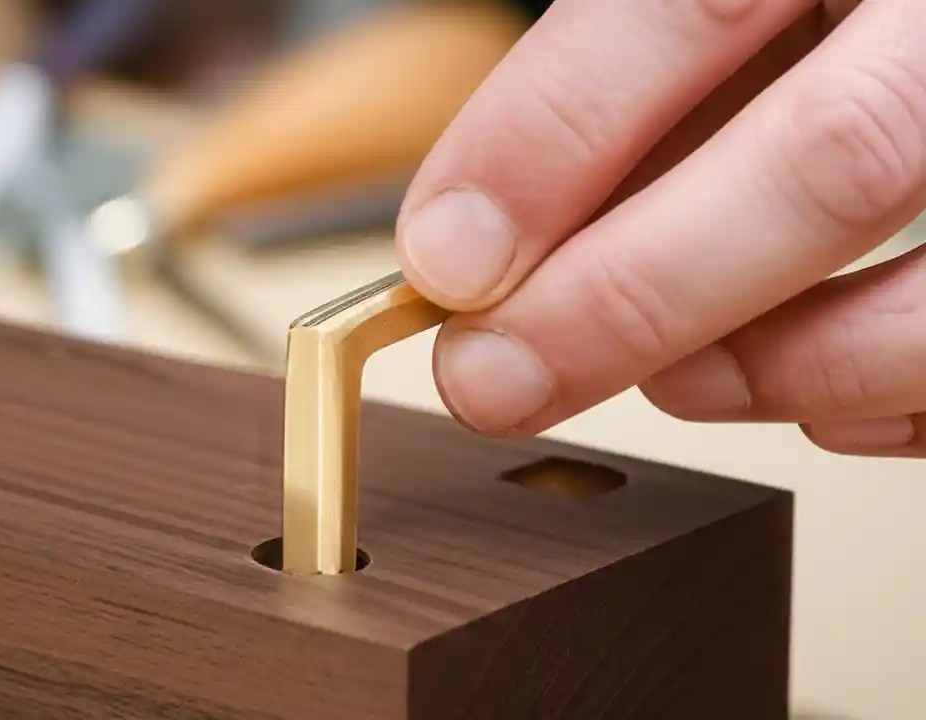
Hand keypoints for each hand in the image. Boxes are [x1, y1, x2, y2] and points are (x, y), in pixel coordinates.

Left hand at [396, 0, 925, 457]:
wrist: (920, 16)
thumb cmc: (819, 9)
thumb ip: (616, 84)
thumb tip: (480, 238)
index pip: (692, 2)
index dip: (553, 139)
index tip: (448, 260)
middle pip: (834, 156)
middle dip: (633, 296)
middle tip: (497, 378)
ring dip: (769, 366)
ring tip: (670, 380)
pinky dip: (879, 399)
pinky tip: (802, 393)